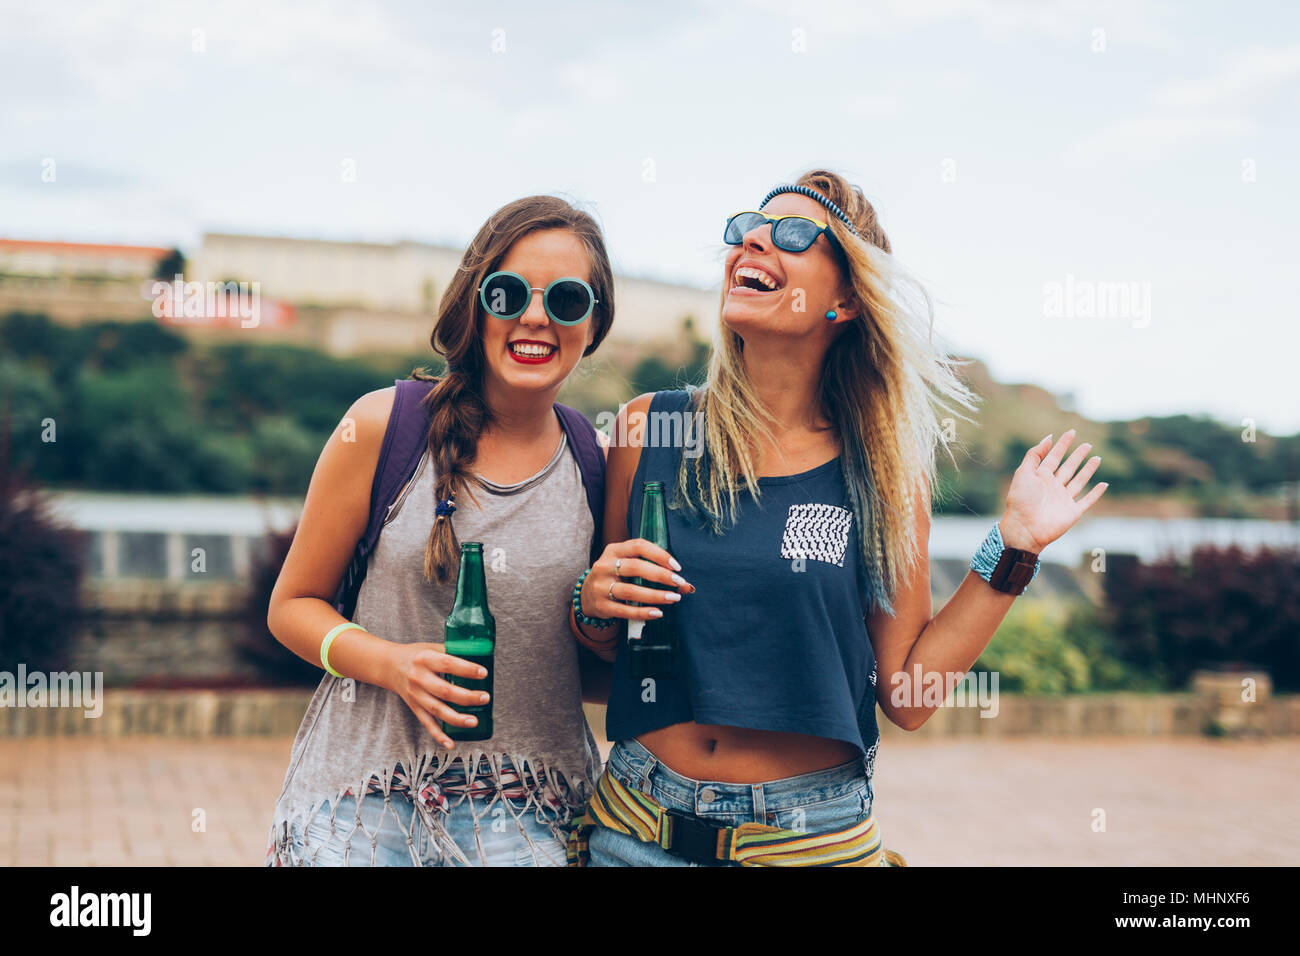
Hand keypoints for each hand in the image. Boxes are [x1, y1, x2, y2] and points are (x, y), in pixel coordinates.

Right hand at [382, 642, 488, 749]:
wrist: (388, 666)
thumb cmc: (415, 655)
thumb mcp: (431, 648)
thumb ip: (452, 653)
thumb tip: (480, 655)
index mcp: (424, 659)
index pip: (447, 664)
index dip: (466, 669)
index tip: (483, 673)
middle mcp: (418, 678)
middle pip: (444, 691)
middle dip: (467, 697)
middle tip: (485, 698)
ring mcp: (415, 695)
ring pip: (437, 710)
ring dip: (457, 718)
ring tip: (474, 721)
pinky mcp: (414, 707)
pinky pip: (427, 724)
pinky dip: (439, 735)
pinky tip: (451, 743)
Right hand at [582, 538, 693, 621]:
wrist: (586, 595)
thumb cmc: (616, 576)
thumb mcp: (628, 566)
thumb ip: (654, 570)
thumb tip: (687, 586)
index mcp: (613, 550)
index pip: (638, 546)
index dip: (659, 555)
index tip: (676, 566)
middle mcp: (604, 566)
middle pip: (635, 567)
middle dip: (660, 575)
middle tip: (679, 582)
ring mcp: (600, 586)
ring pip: (630, 591)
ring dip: (655, 595)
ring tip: (673, 598)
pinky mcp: (601, 606)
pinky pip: (624, 610)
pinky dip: (642, 612)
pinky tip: (658, 613)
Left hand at [1001, 428, 1108, 552]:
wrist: (1024, 528)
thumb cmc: (1021, 500)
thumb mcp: (1024, 472)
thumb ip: (1034, 454)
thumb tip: (1048, 437)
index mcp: (1040, 477)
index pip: (1054, 457)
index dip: (1062, 445)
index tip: (1071, 432)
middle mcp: (1053, 487)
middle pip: (1068, 467)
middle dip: (1077, 456)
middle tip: (1087, 444)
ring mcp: (1063, 500)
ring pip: (1079, 481)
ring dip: (1088, 470)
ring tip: (1097, 458)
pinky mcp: (1072, 512)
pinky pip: (1087, 501)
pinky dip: (1096, 493)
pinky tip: (1104, 484)